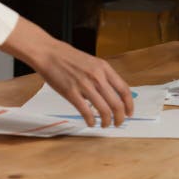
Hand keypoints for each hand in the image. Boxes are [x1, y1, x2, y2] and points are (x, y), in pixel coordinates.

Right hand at [0, 17, 134, 126]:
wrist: (49, 53)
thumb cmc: (69, 58)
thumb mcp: (92, 63)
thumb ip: (102, 77)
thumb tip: (112, 94)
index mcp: (104, 68)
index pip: (124, 90)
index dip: (129, 105)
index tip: (129, 113)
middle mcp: (97, 77)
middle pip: (116, 103)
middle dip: (119, 118)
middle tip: (117, 124)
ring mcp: (84, 85)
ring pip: (103, 110)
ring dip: (106, 121)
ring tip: (104, 125)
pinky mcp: (71, 93)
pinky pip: (86, 112)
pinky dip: (91, 121)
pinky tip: (90, 123)